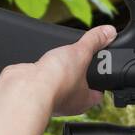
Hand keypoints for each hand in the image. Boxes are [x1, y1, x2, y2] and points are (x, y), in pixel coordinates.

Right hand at [0, 24, 116, 116]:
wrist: (25, 88)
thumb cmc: (56, 80)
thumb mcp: (81, 52)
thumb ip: (94, 41)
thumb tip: (109, 31)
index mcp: (85, 100)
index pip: (99, 91)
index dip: (101, 79)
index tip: (101, 67)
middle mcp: (68, 103)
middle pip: (78, 86)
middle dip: (78, 72)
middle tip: (79, 58)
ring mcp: (50, 97)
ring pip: (58, 83)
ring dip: (58, 71)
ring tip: (59, 58)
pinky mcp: (34, 91)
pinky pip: (41, 80)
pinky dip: (42, 72)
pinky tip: (42, 64)